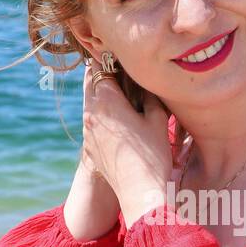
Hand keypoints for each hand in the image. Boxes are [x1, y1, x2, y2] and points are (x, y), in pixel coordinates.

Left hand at [81, 60, 169, 228]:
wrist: (138, 193)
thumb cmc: (152, 155)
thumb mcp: (157, 119)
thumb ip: (149, 95)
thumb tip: (146, 80)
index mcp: (106, 101)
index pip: (101, 66)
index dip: (112, 57)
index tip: (123, 54)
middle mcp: (91, 113)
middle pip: (90, 81)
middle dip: (103, 71)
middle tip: (121, 67)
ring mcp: (87, 131)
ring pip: (89, 101)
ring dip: (101, 92)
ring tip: (121, 90)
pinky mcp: (89, 146)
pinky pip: (91, 120)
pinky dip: (101, 112)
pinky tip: (119, 117)